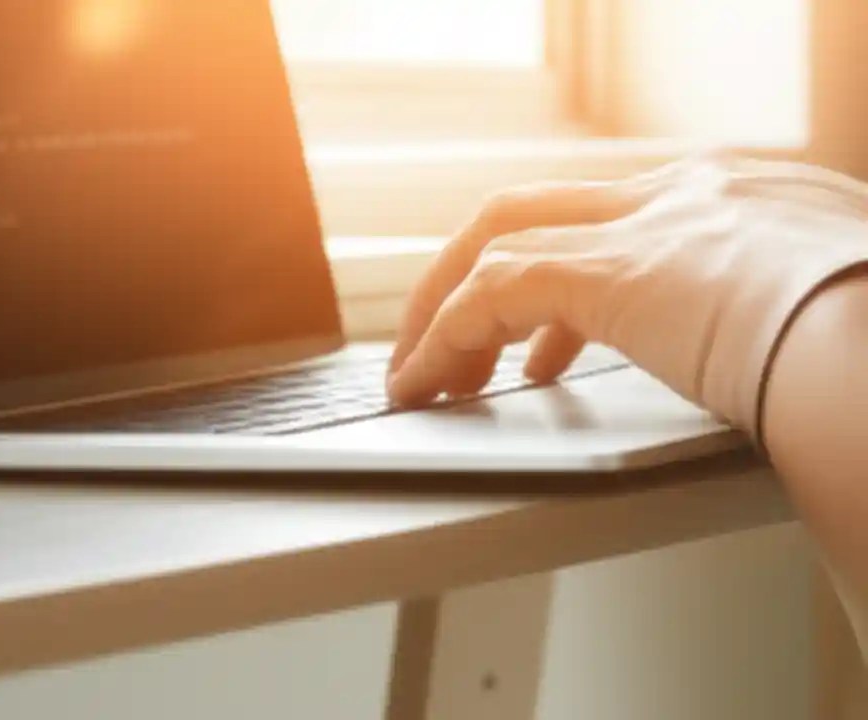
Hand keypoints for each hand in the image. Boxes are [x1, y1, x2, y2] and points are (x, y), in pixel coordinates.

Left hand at [387, 154, 867, 437]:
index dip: (559, 278)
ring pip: (497, 241)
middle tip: (456, 352)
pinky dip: (442, 338)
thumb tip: (771, 372)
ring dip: (445, 313)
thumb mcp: (836, 318)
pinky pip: (488, 294)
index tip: (538, 346)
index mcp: (745, 201)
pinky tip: (424, 384)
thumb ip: (785, 323)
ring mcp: (649, 223)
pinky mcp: (610, 270)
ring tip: (425, 378)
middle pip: (537, 211)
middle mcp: (687, 194)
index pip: (615, 217)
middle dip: (478, 279)